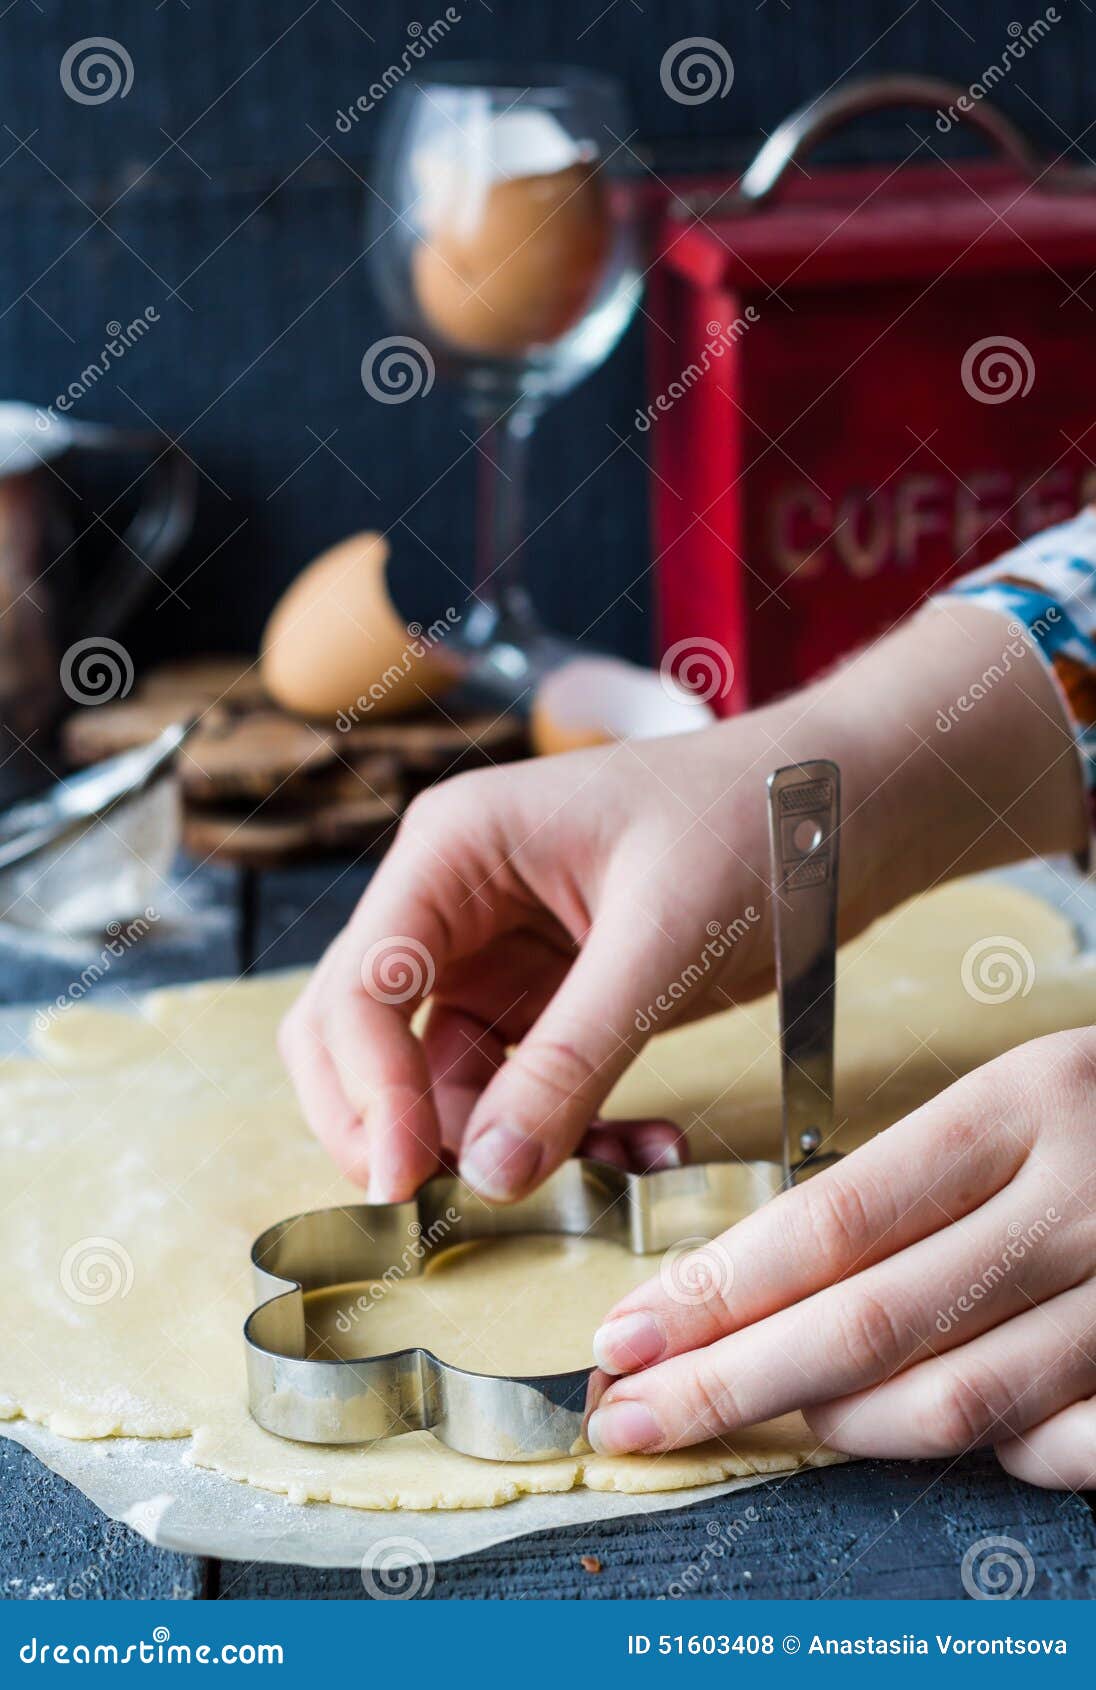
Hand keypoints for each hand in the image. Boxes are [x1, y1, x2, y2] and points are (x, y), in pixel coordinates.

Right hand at [280, 599, 1082, 1204]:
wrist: (848, 807)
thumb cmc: (758, 824)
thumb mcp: (664, 942)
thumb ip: (572, 1060)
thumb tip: (489, 1175)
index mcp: (456, 848)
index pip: (362, 984)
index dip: (367, 1091)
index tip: (405, 1182)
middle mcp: (454, 899)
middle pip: (358, 1032)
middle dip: (390, 1123)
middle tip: (441, 1207)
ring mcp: (495, 951)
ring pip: (437, 1078)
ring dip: (496, 1144)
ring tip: (610, 1169)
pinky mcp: (547, 997)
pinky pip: (514, 1090)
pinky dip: (559, 1134)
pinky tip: (641, 1146)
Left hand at [586, 1030, 1095, 1488]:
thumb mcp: (1028, 1096)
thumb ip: (922, 1181)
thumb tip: (771, 1282)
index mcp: (1026, 1104)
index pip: (836, 1216)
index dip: (717, 1288)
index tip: (628, 1331)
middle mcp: (1081, 1198)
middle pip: (869, 1320)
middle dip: (730, 1381)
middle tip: (631, 1415)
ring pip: (953, 1400)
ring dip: (834, 1427)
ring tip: (762, 1419)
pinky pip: (1056, 1447)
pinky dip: (981, 1452)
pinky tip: (931, 1426)